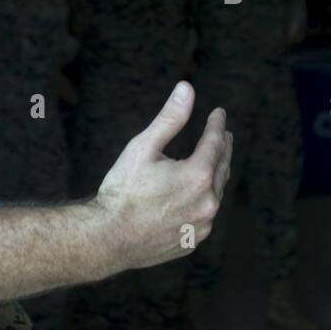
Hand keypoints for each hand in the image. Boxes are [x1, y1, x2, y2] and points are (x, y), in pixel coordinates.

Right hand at [94, 81, 231, 270]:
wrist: (106, 239)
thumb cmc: (121, 191)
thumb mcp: (143, 147)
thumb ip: (170, 118)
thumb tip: (187, 88)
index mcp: (197, 175)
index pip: (215, 142)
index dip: (217, 125)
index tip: (219, 113)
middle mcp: (207, 202)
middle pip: (222, 167)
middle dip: (223, 148)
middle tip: (223, 135)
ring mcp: (202, 225)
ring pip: (216, 193)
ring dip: (216, 174)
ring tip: (214, 161)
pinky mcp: (194, 240)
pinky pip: (206, 215)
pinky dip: (206, 199)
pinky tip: (199, 194)